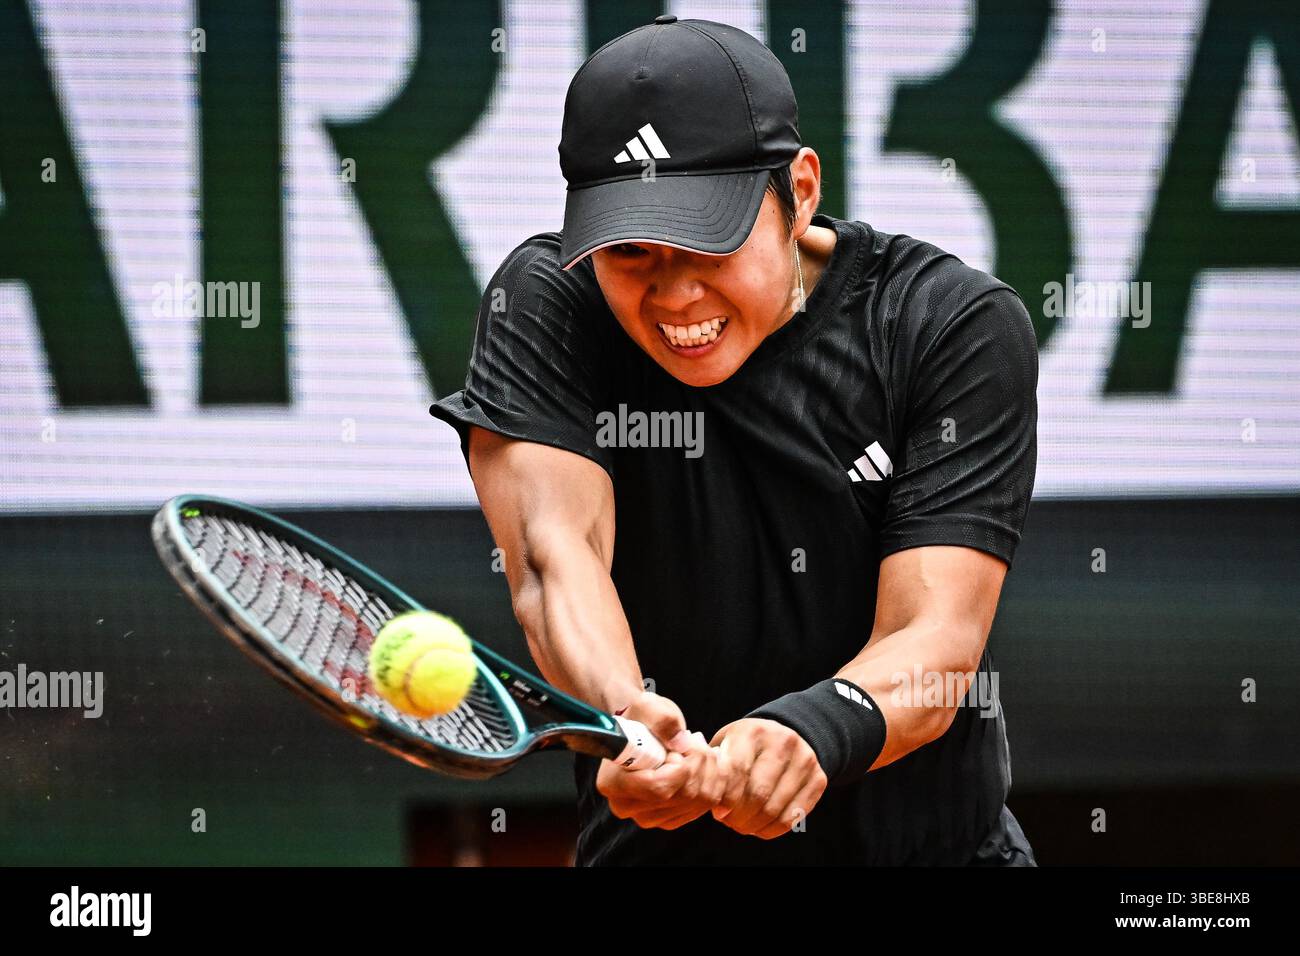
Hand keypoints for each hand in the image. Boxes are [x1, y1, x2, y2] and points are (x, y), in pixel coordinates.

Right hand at [596, 690, 728, 830]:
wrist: (643, 732)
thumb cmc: (641, 719)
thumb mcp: (648, 706)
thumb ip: (662, 719)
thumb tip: (681, 742)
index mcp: (613, 782)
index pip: (658, 788)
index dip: (680, 766)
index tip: (680, 745)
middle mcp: (627, 806)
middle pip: (682, 795)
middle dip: (699, 762)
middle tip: (694, 739)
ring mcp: (648, 816)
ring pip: (698, 801)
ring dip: (709, 769)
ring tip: (698, 748)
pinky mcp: (668, 819)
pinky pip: (703, 806)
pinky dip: (711, 781)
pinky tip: (701, 763)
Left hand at [709, 718, 827, 838]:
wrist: (784, 736)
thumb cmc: (745, 746)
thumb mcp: (727, 745)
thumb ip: (717, 770)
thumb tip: (716, 805)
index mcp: (755, 731)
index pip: (738, 770)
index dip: (726, 798)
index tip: (718, 813)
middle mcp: (784, 742)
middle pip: (759, 793)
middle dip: (739, 817)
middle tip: (729, 823)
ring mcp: (805, 760)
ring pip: (775, 809)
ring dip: (754, 826)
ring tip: (742, 825)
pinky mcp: (818, 779)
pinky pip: (793, 818)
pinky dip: (772, 830)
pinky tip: (760, 826)